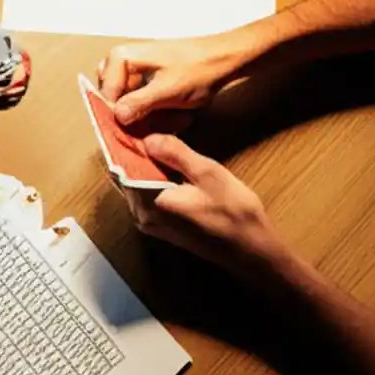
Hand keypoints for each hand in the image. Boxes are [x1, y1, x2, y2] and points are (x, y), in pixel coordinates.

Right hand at [98, 29, 263, 125]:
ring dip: (149, 115)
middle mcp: (123, 61)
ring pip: (128, 103)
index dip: (118, 117)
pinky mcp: (147, 78)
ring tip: (173, 116)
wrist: (225, 59)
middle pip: (114, 101)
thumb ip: (139, 103)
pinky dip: (156, 111)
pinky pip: (141, 101)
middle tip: (155, 123)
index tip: (133, 132)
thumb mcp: (167, 90)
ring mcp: (135, 69)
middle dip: (136, 116)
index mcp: (121, 58)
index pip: (105, 96)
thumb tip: (117, 116)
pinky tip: (175, 113)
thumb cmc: (200, 68)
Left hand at [124, 134, 286, 272]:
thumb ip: (174, 153)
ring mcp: (151, 224)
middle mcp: (142, 216)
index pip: (122, 166)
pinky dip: (155, 180)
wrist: (251, 250)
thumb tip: (148, 137)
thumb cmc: (233, 212)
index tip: (136, 124)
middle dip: (139, 153)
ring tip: (162, 143)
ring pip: (139, 185)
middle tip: (152, 129)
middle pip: (128, 176)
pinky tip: (170, 167)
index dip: (128, 143)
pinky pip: (149, 196)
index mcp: (147, 202)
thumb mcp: (207, 173)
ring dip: (148, 166)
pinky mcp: (162, 227)